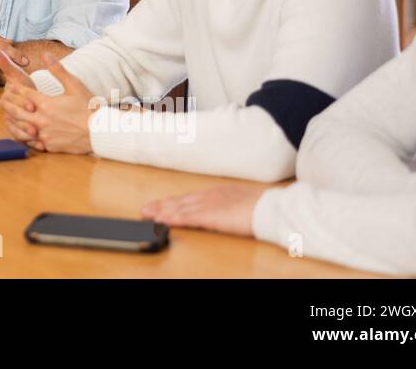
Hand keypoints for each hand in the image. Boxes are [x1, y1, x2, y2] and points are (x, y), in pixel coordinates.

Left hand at [0, 51, 96, 153]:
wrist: (100, 132)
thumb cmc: (88, 107)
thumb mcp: (74, 85)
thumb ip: (58, 70)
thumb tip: (46, 54)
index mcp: (47, 103)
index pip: (24, 94)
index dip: (16, 89)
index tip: (10, 85)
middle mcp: (42, 119)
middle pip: (17, 111)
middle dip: (8, 105)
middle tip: (1, 101)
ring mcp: (45, 134)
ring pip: (20, 128)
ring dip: (12, 122)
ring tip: (6, 118)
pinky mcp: (49, 145)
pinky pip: (31, 141)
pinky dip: (24, 137)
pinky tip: (21, 134)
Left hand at [140, 185, 267, 236]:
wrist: (270, 208)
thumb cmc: (263, 207)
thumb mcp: (243, 203)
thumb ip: (231, 206)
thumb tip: (228, 211)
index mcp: (218, 193)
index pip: (190, 198)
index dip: (173, 202)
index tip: (161, 204)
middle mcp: (209, 196)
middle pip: (180, 201)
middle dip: (161, 206)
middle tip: (145, 210)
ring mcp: (208, 205)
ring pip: (178, 208)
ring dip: (161, 212)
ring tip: (147, 216)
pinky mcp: (209, 215)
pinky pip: (186, 218)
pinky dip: (172, 219)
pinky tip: (162, 221)